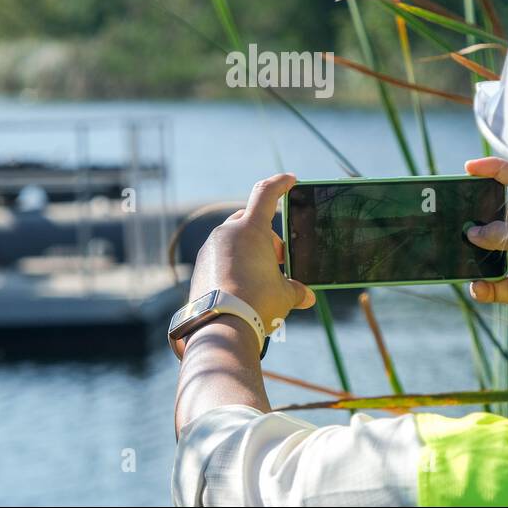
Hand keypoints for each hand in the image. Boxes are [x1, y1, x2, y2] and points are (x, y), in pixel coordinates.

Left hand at [190, 173, 315, 336]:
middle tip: (279, 259)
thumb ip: (297, 290)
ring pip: (234, 239)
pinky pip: (220, 256)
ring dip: (249, 251)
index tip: (290, 180)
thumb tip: (307, 296)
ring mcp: (210, 248)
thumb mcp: (284, 295)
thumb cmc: (257, 304)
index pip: (266, 193)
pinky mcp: (200, 266)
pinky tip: (243, 286)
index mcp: (251, 229)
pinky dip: (233, 264)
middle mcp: (227, 233)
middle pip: (250, 220)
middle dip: (267, 237)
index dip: (280, 183)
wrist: (220, 328)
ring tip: (262, 277)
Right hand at [463, 157, 507, 306]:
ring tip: (462, 257)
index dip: (494, 168)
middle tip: (467, 227)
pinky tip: (477, 288)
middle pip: (502, 214)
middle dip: (479, 215)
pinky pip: (498, 286)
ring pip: (494, 250)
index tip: (469, 169)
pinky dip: (483, 288)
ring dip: (476, 253)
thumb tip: (492, 213)